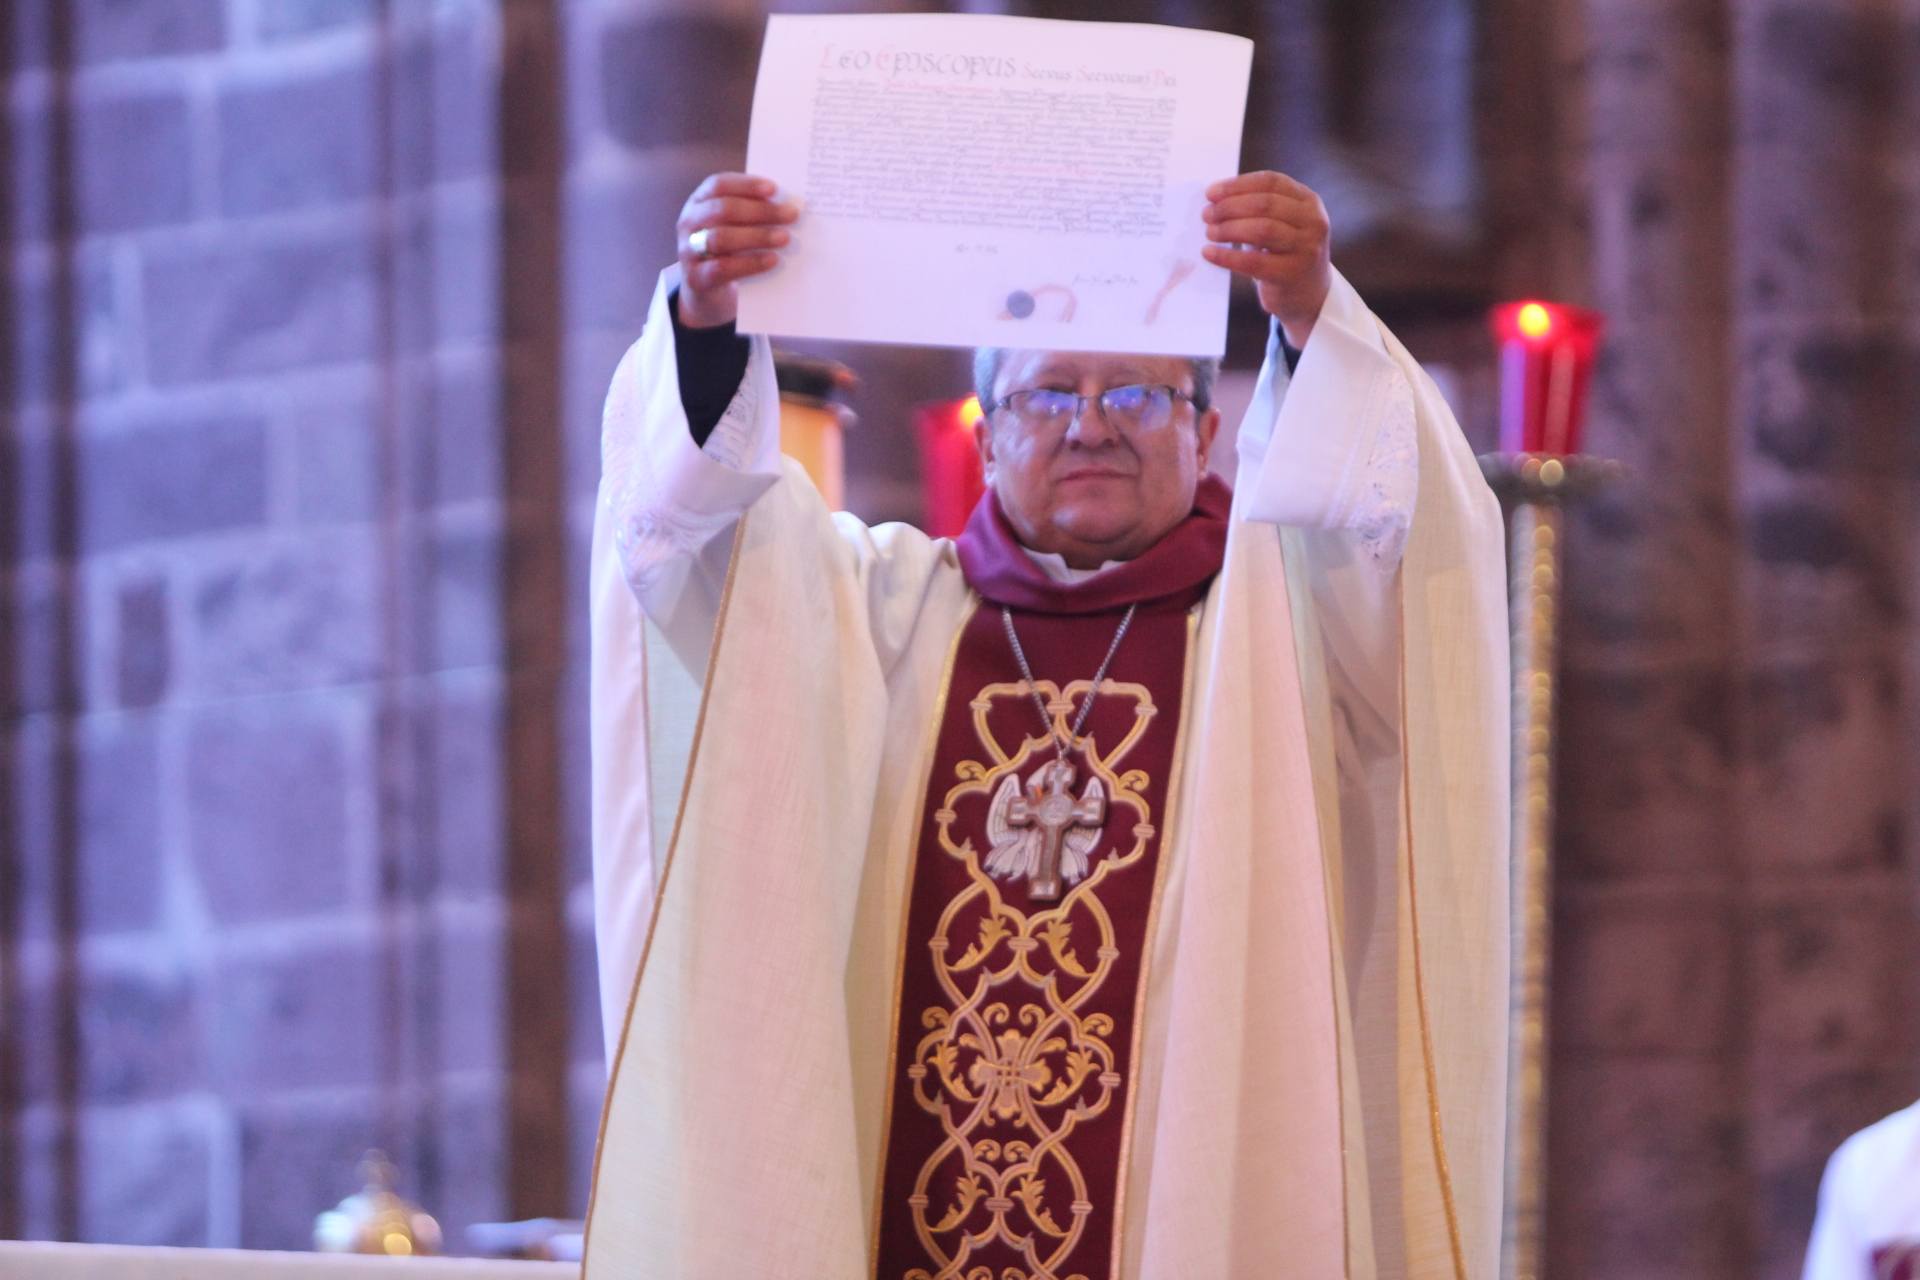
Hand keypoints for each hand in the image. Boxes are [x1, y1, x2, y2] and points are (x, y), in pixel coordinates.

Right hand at [674, 173, 799, 328]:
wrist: (706, 291)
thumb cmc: (727, 251)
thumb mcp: (734, 227)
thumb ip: (752, 213)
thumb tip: (788, 205)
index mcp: (698, 202)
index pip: (718, 185)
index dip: (746, 185)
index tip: (774, 189)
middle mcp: (689, 222)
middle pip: (722, 210)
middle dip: (760, 211)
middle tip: (791, 215)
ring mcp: (689, 250)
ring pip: (721, 238)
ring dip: (757, 236)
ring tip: (785, 238)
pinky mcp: (696, 278)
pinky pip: (723, 268)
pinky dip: (750, 263)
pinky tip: (772, 260)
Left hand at [1200, 171, 1331, 347]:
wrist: (1308, 294)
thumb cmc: (1284, 253)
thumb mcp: (1281, 223)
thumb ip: (1256, 208)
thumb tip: (1214, 200)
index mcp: (1308, 201)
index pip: (1271, 182)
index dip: (1237, 185)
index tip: (1211, 193)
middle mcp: (1313, 221)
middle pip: (1264, 204)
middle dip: (1230, 207)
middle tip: (1207, 214)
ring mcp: (1306, 248)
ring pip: (1262, 230)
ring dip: (1229, 229)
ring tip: (1210, 232)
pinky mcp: (1292, 274)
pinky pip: (1253, 262)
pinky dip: (1227, 257)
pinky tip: (1209, 253)